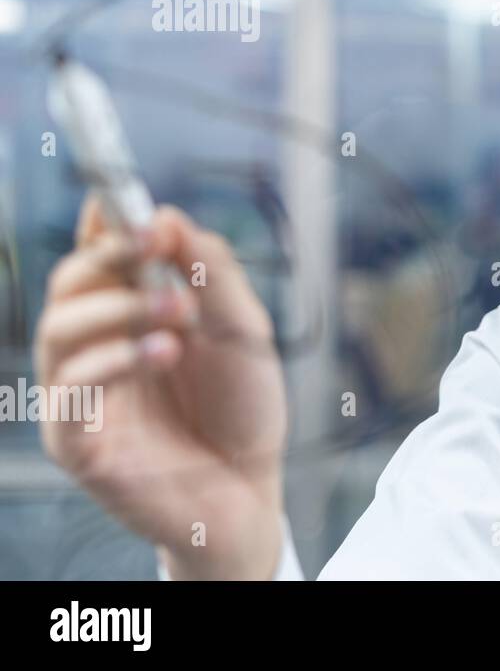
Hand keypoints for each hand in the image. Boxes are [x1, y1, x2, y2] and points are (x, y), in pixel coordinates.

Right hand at [34, 193, 287, 578]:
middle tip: (156, 248)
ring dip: (119, 307)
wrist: (253, 488)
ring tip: (179, 315)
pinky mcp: (77, 440)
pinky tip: (164, 354)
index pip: (100, 253)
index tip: (121, 195)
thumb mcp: (246, 329)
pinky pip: (68, 387)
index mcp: (136, 312)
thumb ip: (211, 272)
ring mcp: (83, 392)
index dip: (103, 221)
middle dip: (111, 255)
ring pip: (59, 326)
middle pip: (70, 280)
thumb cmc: (245, 408)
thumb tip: (166, 216)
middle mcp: (101, 345)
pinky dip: (113, 360)